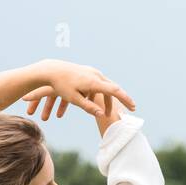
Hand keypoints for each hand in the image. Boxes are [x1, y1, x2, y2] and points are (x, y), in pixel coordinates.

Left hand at [21, 61, 135, 120]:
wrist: (52, 69)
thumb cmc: (61, 85)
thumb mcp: (74, 99)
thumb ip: (88, 107)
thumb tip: (101, 115)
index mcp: (94, 82)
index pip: (114, 91)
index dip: (125, 99)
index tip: (133, 107)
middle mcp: (96, 75)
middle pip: (113, 88)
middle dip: (121, 99)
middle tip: (131, 108)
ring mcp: (92, 72)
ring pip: (106, 86)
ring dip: (109, 99)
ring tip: (110, 111)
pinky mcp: (88, 72)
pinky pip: (99, 84)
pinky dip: (101, 94)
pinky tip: (100, 102)